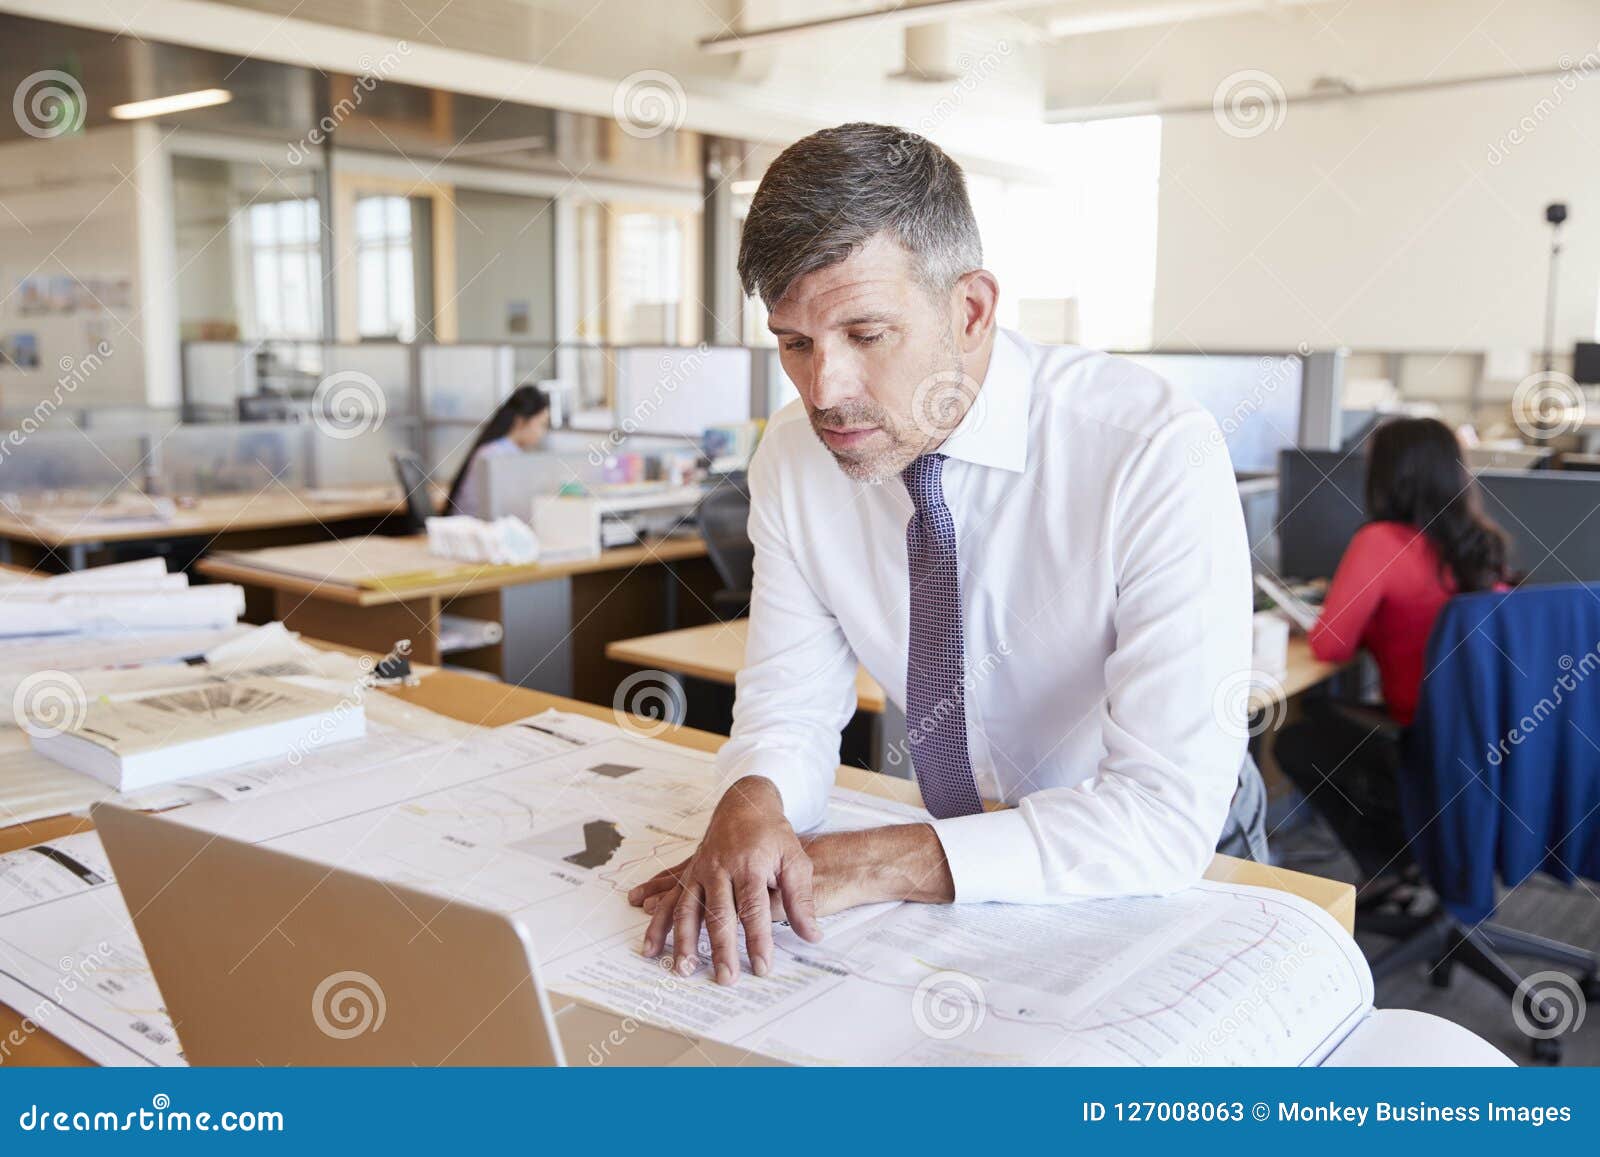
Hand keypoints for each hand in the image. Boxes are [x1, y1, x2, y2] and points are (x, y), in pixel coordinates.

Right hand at [627, 776, 820, 984]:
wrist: (744, 803)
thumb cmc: (773, 835)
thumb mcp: (795, 860)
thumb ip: (801, 900)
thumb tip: (812, 935)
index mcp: (749, 866)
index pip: (754, 909)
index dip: (757, 939)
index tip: (761, 967)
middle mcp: (720, 869)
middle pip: (718, 914)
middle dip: (720, 949)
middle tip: (725, 978)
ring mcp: (700, 871)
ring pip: (687, 909)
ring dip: (682, 941)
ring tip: (682, 969)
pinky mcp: (688, 874)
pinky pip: (669, 900)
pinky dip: (656, 923)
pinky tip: (650, 945)